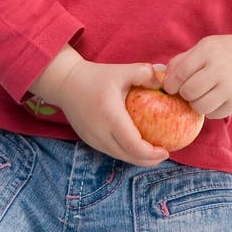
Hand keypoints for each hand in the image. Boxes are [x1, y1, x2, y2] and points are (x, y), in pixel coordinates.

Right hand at [31, 46, 169, 166]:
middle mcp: (100, 132)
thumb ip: (145, 73)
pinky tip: (137, 146)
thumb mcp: (122, 70)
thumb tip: (165, 84)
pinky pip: (111, 152)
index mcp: (110, 116)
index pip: (133, 145)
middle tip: (164, 153)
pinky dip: (126, 153)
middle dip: (149, 160)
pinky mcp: (89, 140)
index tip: (166, 150)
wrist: (65, 82)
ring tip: (154, 152)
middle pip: (128, 156)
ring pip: (119, 156)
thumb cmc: (96, 76)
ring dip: (137, 158)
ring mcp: (92, 139)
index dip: (151, 153)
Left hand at [162, 35, 231, 118]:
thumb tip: (162, 80)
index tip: (171, 87)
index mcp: (207, 51)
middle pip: (189, 92)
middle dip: (183, 94)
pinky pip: (213, 114)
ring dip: (194, 104)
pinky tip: (212, 99)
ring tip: (199, 96)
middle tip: (187, 91)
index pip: (180, 73)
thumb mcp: (202, 48)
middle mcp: (219, 69)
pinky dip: (208, 110)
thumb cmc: (221, 54)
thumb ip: (180, 61)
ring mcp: (230, 87)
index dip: (171, 84)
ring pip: (200, 106)